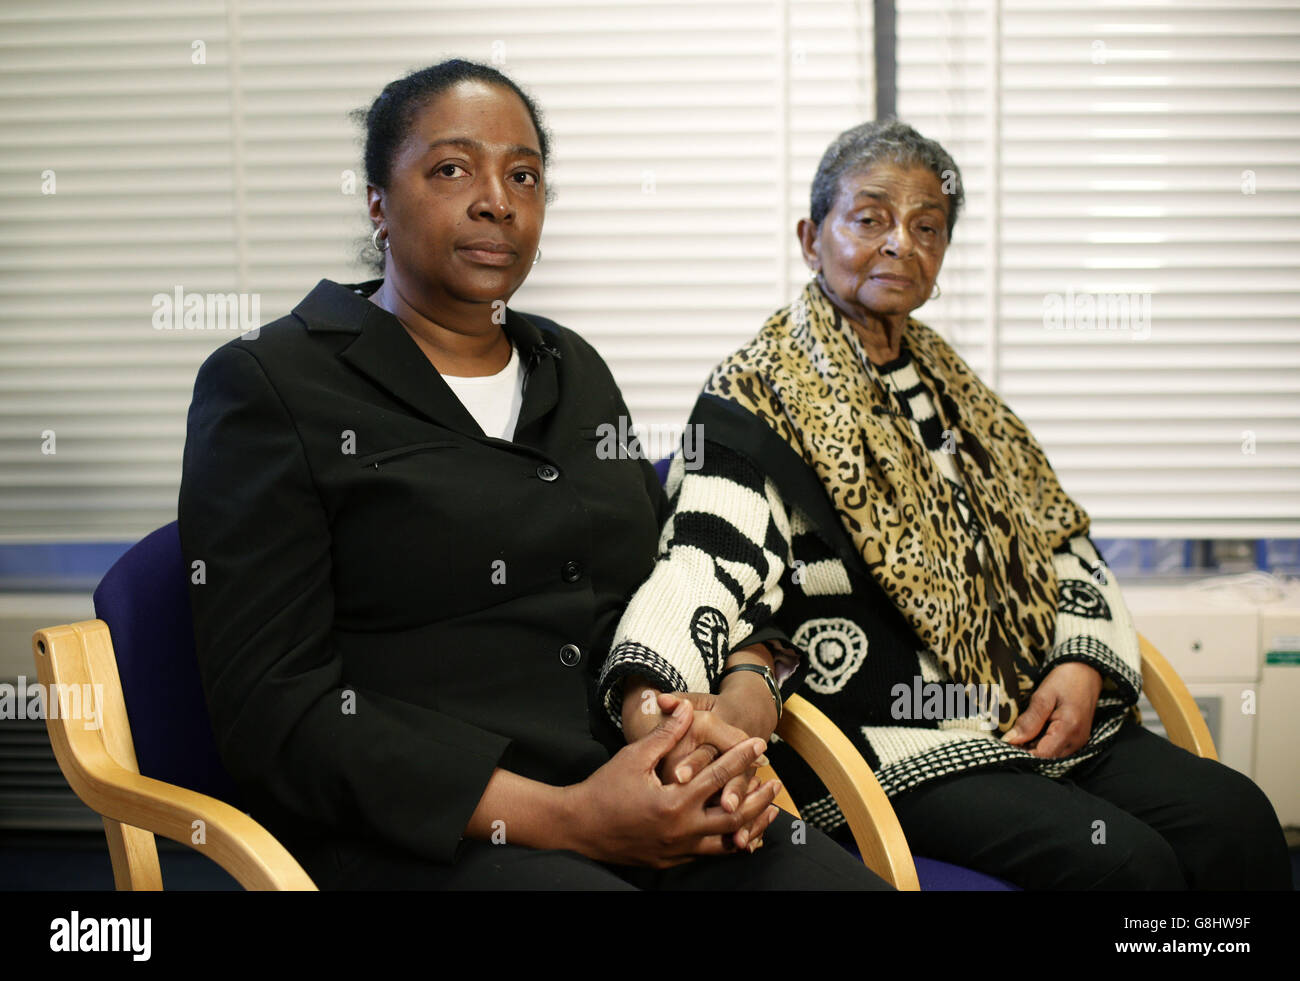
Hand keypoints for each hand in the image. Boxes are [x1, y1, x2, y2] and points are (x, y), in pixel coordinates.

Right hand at [564, 698, 781, 867]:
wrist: (578, 829)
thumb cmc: (604, 789)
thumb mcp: (633, 757)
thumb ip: (665, 735)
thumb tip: (686, 710)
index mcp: (674, 801)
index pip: (719, 775)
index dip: (742, 757)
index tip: (761, 744)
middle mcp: (681, 830)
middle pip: (735, 815)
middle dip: (759, 798)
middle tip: (775, 783)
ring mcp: (678, 850)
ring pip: (727, 841)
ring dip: (751, 825)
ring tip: (769, 812)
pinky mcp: (672, 861)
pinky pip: (710, 854)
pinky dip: (730, 843)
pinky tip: (740, 835)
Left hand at [1004, 662, 1102, 757]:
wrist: (1086, 672)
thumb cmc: (1065, 680)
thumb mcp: (1043, 696)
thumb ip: (1028, 721)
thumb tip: (1010, 740)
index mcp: (1068, 729)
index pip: (1042, 755)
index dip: (1022, 753)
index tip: (1006, 745)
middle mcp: (1076, 742)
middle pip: (1046, 759)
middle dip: (1026, 752)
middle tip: (1011, 738)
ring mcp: (1078, 743)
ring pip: (1051, 757)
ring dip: (1034, 749)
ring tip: (1021, 733)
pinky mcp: (1076, 741)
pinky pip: (1057, 750)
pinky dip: (1042, 745)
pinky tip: (1032, 733)